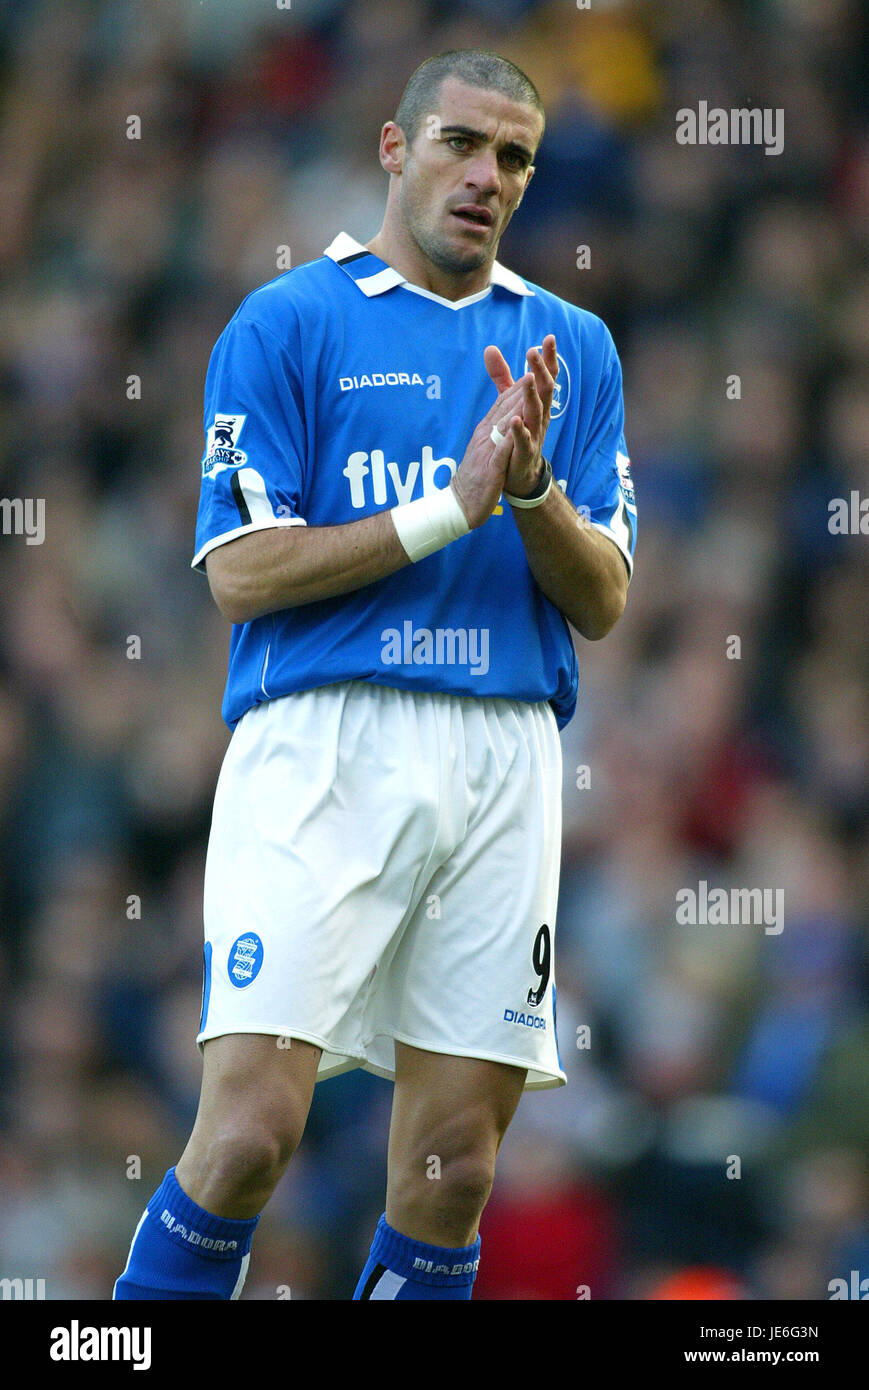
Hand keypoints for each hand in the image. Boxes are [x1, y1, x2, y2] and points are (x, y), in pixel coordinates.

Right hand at [450, 372, 534, 528]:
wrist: (461, 504)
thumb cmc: (476, 476)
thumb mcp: (485, 447)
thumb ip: (494, 427)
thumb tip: (505, 412)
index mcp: (486, 430)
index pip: (504, 402)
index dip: (519, 383)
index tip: (533, 363)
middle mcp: (485, 436)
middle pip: (505, 406)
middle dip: (521, 384)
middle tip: (536, 361)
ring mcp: (487, 451)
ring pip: (504, 422)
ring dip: (517, 402)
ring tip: (530, 382)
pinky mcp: (491, 469)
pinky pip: (501, 450)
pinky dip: (510, 436)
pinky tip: (520, 424)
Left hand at [483, 335, 557, 496]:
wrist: (519, 471)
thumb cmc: (518, 431)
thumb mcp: (509, 400)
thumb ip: (502, 375)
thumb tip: (490, 348)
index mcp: (539, 401)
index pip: (546, 375)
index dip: (548, 358)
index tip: (549, 337)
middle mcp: (540, 415)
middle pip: (545, 389)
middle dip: (540, 370)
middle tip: (533, 352)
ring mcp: (535, 433)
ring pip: (537, 412)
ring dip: (532, 395)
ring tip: (527, 378)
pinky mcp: (525, 452)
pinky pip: (524, 440)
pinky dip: (520, 430)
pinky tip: (515, 420)